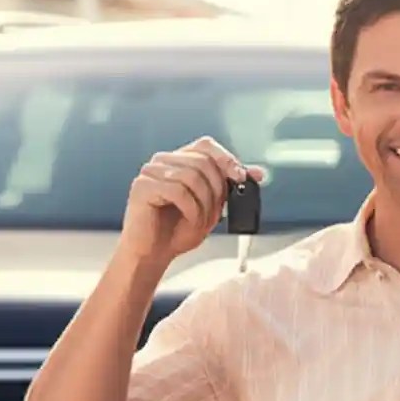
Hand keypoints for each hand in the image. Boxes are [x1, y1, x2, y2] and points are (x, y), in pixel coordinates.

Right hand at [119, 136, 264, 266]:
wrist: (152, 255)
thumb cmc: (177, 231)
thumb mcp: (212, 207)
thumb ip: (230, 188)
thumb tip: (257, 172)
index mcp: (178, 161)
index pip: (206, 145)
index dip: (226, 159)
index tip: (241, 177)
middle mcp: (162, 161)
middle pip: (202, 161)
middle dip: (217, 190)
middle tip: (216, 213)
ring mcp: (150, 172)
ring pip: (191, 176)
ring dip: (204, 204)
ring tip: (200, 222)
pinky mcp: (142, 187)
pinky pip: (177, 190)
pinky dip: (191, 209)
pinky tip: (189, 222)